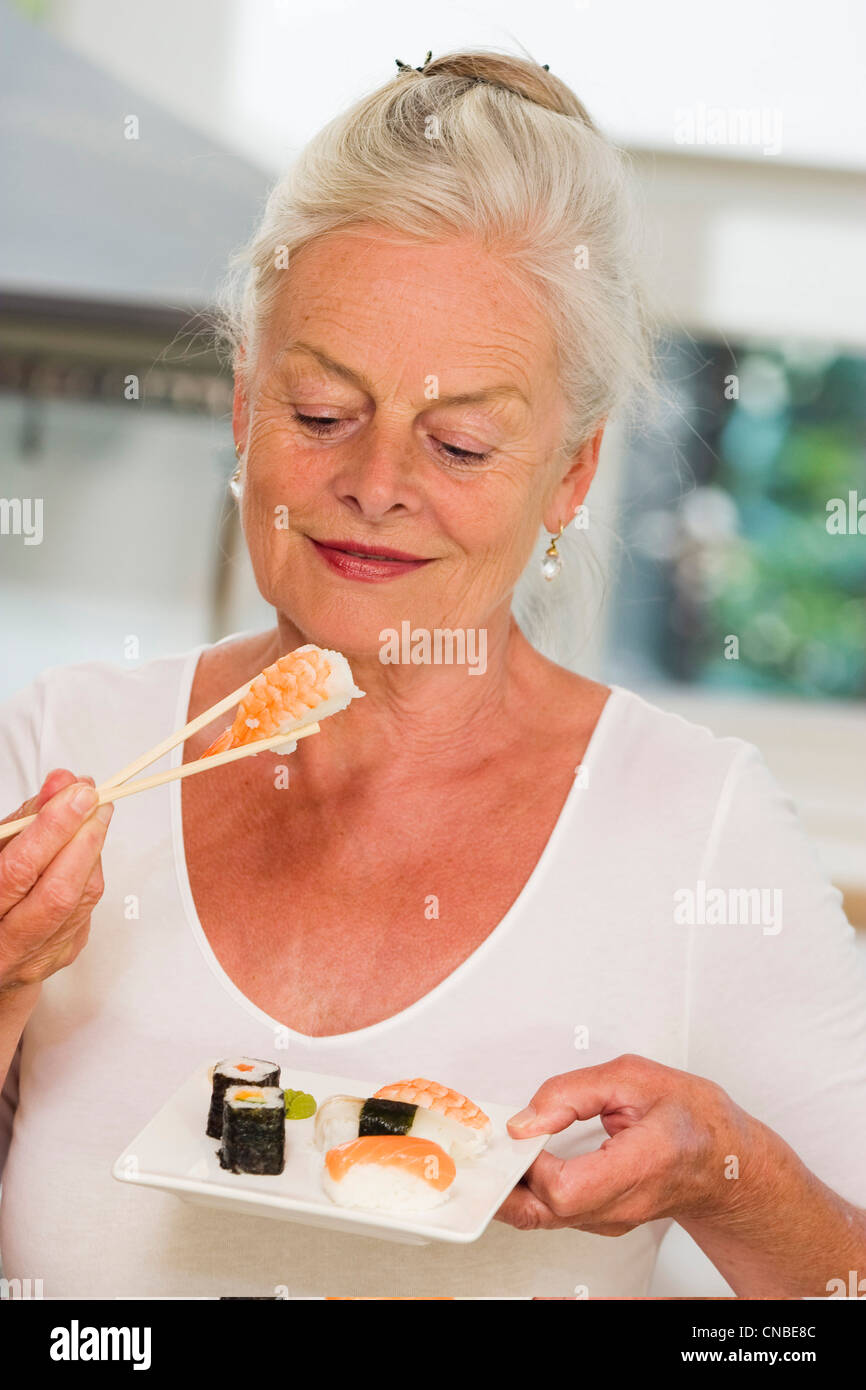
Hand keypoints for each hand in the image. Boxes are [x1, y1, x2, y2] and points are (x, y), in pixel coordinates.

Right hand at [0, 769, 112, 995]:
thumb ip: (26, 818)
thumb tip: (63, 783)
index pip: (20, 871)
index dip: (54, 829)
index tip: (79, 794)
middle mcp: (6, 946)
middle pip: (57, 892)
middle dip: (83, 839)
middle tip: (95, 801)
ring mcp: (35, 959)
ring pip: (80, 901)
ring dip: (93, 851)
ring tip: (95, 815)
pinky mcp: (62, 956)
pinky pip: (87, 909)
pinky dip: (90, 872)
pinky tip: (86, 851)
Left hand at [497, 1053, 758, 1233]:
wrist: (726, 1160)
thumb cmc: (693, 1118)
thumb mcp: (634, 1077)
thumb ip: (572, 1092)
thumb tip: (527, 1119)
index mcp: (642, 1164)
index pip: (565, 1188)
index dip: (531, 1160)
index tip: (525, 1130)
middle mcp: (624, 1204)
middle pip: (543, 1212)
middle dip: (508, 1178)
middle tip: (496, 1145)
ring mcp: (612, 1220)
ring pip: (542, 1218)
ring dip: (515, 1184)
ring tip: (508, 1149)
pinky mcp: (603, 1221)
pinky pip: (554, 1214)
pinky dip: (531, 1190)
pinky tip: (526, 1163)